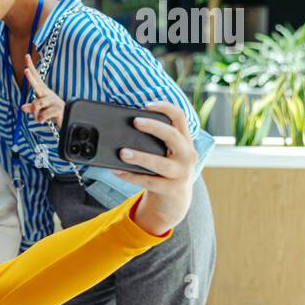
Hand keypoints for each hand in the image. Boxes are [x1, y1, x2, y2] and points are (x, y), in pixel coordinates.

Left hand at [21, 57, 64, 127]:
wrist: (67, 119)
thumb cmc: (51, 112)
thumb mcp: (39, 110)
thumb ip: (31, 108)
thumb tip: (23, 107)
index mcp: (43, 91)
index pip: (36, 77)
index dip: (31, 67)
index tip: (26, 56)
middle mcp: (47, 94)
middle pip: (37, 85)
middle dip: (30, 78)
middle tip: (25, 70)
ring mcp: (53, 100)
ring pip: (36, 105)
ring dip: (35, 115)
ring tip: (41, 117)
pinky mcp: (57, 108)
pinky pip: (41, 115)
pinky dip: (41, 120)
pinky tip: (46, 120)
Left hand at [117, 100, 195, 236]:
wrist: (175, 200)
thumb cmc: (165, 169)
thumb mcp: (167, 153)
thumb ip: (156, 140)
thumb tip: (126, 126)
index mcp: (185, 141)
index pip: (180, 117)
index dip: (165, 108)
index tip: (147, 105)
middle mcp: (187, 155)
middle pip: (172, 136)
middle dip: (154, 127)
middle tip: (135, 122)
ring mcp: (181, 173)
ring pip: (160, 163)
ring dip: (140, 156)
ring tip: (122, 152)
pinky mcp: (171, 189)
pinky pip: (148, 181)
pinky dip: (131, 176)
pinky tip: (117, 171)